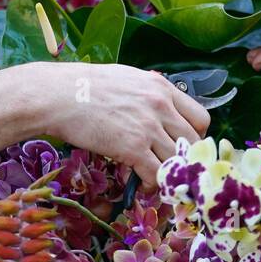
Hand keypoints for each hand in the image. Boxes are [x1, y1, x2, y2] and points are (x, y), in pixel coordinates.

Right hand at [49, 63, 210, 189]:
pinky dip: (153, 183)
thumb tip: (159, 109)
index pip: (201, 117)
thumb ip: (148, 93)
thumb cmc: (85, 85)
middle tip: (170, 166)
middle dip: (186, 158)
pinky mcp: (133, 147)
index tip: (183, 145)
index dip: (196, 136)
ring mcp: (148, 127)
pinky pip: (157, 174)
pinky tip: (142, 180)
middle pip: (194, 142)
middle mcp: (160, 106)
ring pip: (178, 161)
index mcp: (161, 88)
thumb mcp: (126, 78)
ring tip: (155, 176)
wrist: (58, 95)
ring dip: (169, 173)